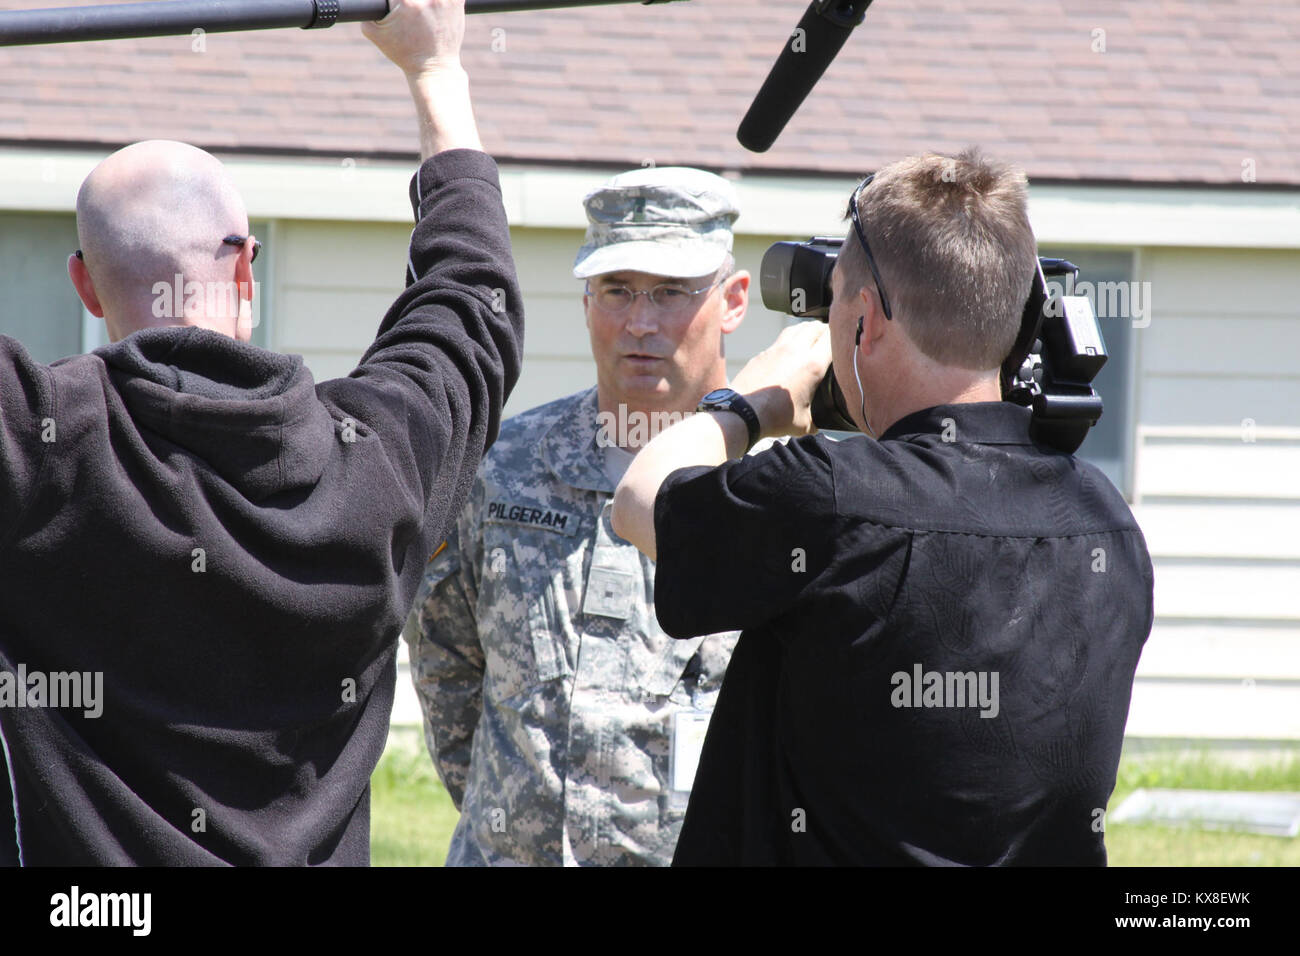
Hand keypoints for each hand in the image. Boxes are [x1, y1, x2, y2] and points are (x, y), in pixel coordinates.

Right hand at [363, 0, 465, 79]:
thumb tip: (366, 2)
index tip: (397, 2)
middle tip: (407, 5)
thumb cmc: (404, 52)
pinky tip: (435, 4)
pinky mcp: (457, 2)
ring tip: (422, 7)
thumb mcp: (374, 33)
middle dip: (408, 0)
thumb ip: (365, 11)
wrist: (434, 68)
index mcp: (405, 1)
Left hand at [730, 320, 830, 437]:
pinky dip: (788, 340)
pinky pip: (780, 339)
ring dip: (806, 330)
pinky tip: (788, 351)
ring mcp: (777, 349)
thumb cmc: (775, 417)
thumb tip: (817, 423)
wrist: (743, 411)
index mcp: (812, 364)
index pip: (832, 338)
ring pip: (797, 328)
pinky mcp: (763, 353)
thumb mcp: (804, 423)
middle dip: (824, 331)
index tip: (843, 345)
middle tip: (829, 339)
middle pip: (815, 327)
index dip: (840, 338)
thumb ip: (815, 419)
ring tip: (810, 338)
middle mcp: (796, 351)